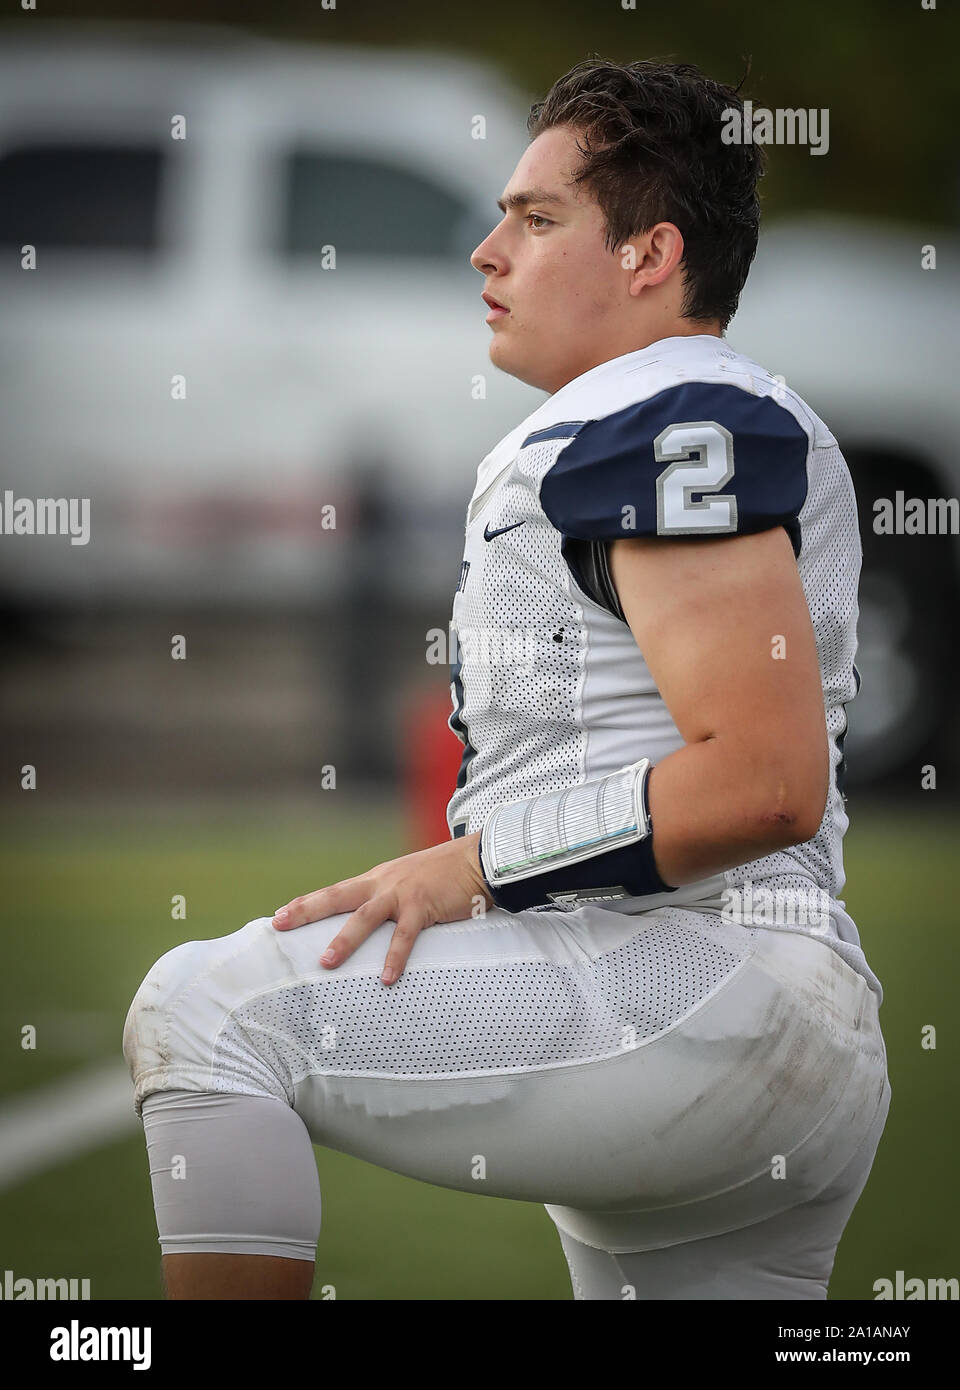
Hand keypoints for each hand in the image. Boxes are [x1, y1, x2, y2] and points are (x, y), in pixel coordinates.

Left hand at [271, 831, 492, 984]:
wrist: (475, 860)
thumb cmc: (444, 875)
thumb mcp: (408, 881)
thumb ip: (388, 899)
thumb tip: (372, 923)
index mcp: (377, 880)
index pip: (334, 891)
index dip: (306, 903)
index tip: (279, 916)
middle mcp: (383, 884)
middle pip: (337, 897)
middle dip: (307, 911)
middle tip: (279, 925)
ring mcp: (401, 894)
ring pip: (365, 917)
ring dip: (345, 940)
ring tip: (326, 962)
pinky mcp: (423, 906)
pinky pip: (405, 935)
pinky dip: (395, 956)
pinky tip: (387, 978)